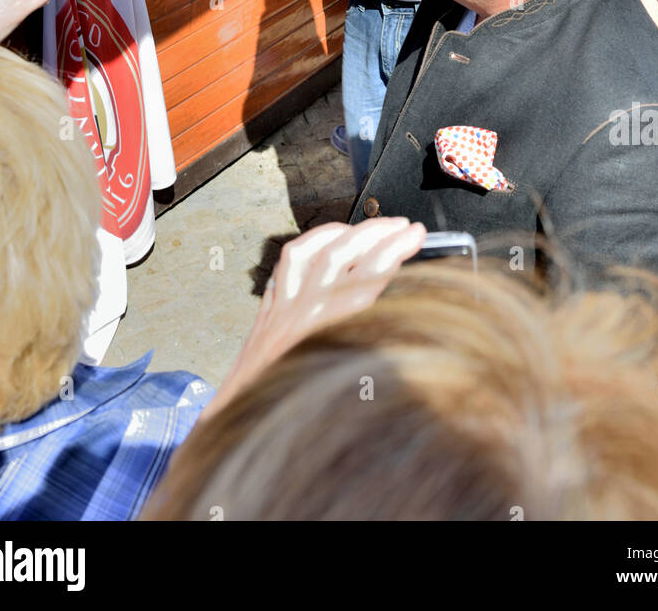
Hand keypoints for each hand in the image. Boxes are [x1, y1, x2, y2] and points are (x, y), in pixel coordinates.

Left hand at [204, 218, 425, 415]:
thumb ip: (378, 360)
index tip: (415, 235)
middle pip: (340, 256)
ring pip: (310, 252)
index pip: (367, 279)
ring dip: (345, 232)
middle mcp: (300, 317)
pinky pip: (287, 264)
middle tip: (404, 225)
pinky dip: (310, 243)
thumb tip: (413, 329)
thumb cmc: (294, 424)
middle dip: (376, 234)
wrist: (243, 433)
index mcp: (326, 338)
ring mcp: (281, 310)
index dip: (394, 251)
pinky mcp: (268, 310)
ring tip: (371, 226)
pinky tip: (326, 239)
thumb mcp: (350, 400)